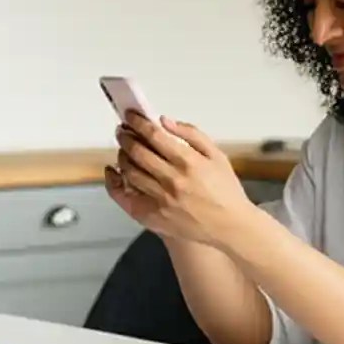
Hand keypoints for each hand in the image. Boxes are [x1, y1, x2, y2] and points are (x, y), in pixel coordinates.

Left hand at [104, 112, 255, 247]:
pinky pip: (126, 197)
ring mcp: (161, 200)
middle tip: (122, 131)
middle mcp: (172, 180)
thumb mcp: (217, 155)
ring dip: (122, 156)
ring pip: (129, 172)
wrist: (230, 226)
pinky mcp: (153, 216)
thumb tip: (165, 121)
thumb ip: (192, 134)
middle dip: (126, 137)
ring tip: (123, 149)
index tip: (131, 116)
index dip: (138, 122)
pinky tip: (113, 172)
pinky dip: (115, 183)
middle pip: (137, 152)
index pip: (153, 135)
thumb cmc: (225, 191)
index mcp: (188, 162)